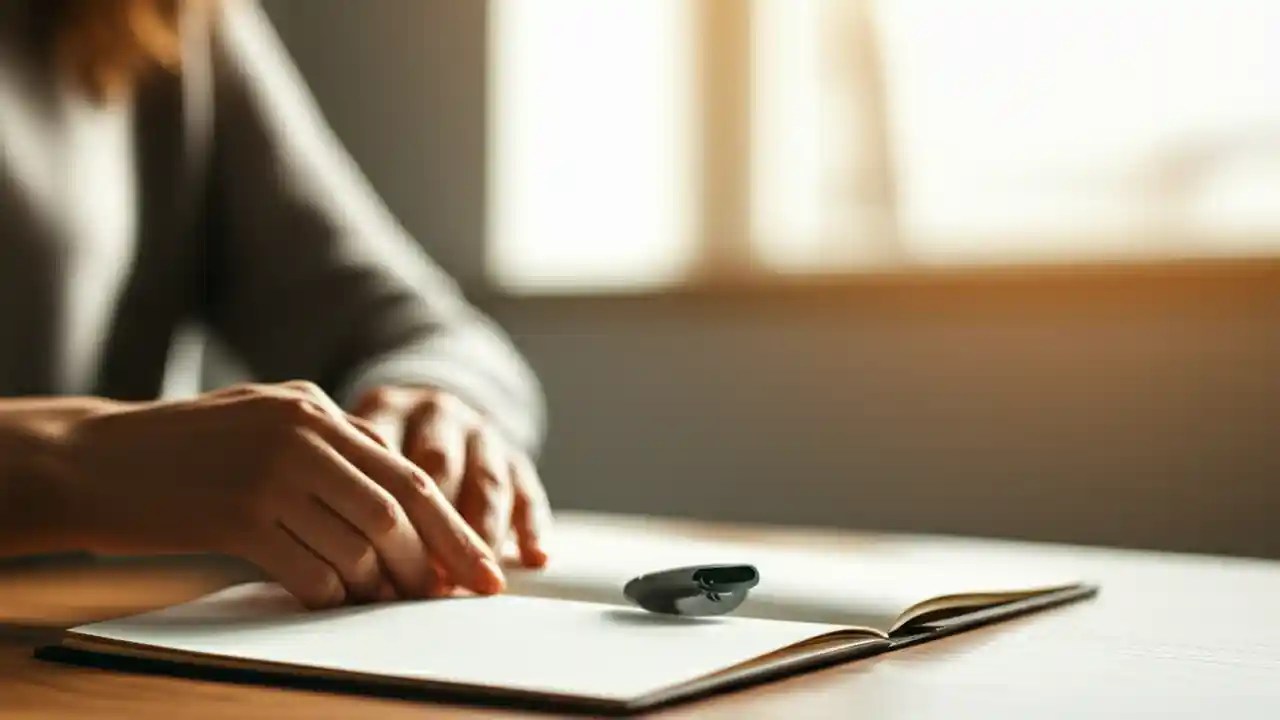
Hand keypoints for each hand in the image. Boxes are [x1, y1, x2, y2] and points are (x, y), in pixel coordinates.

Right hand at [60, 382, 504, 608]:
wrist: (93, 458)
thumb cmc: (185, 447)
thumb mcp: (265, 418)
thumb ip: (330, 443)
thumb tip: (395, 491)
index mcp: (315, 408)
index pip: (408, 475)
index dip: (453, 528)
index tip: (482, 568)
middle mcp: (302, 434)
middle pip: (398, 510)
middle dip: (433, 562)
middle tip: (444, 596)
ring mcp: (270, 474)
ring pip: (359, 544)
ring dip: (379, 584)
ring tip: (384, 601)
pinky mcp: (236, 516)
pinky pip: (309, 570)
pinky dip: (330, 594)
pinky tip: (330, 601)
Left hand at [353, 386, 550, 567]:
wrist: (426, 414)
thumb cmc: (370, 451)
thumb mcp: (346, 450)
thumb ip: (343, 487)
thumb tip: (336, 555)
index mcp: (391, 407)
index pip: (385, 455)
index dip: (384, 508)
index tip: (375, 556)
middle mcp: (440, 413)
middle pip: (439, 466)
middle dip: (431, 525)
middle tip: (421, 577)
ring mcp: (482, 433)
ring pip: (487, 481)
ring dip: (480, 532)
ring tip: (470, 579)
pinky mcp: (515, 457)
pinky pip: (528, 491)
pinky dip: (532, 526)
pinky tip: (533, 558)